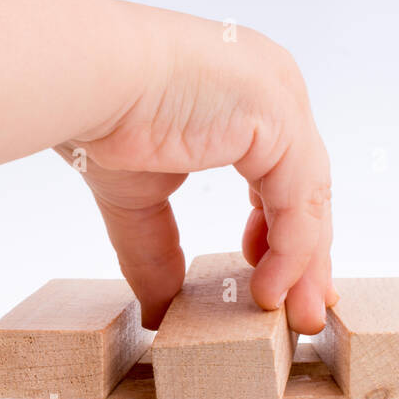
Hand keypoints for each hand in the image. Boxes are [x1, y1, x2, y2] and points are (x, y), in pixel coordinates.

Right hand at [58, 11, 333, 331]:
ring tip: (295, 316)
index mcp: (245, 101)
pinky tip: (268, 291)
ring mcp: (280, 101)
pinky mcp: (279, 119)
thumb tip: (157, 312)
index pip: (283, 177)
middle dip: (307, 259)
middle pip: (306, 190)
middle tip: (302, 311)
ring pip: (311, 199)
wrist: (88, 81)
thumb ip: (157, 253)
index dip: (283, 235)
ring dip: (306, 266)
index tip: (272, 282)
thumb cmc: (102, 114)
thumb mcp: (138, 201)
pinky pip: (300, 202)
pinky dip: (291, 253)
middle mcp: (273, 92)